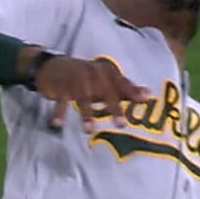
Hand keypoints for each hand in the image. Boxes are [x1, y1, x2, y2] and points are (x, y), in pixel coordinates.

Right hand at [34, 56, 148, 133]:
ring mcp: (74, 79)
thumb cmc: (85, 77)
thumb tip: (148, 94)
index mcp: (105, 72)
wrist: (51, 67)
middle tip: (122, 125)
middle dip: (114, 107)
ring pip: (82, 97)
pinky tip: (57, 124)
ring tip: (89, 131)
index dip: (132, 90)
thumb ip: (125, 88)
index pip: (121, 82)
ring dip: (86, 114)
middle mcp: (92, 73)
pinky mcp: (59, 86)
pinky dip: (59, 112)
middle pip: (105, 91)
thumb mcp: (105, 80)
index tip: (144, 100)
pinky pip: (60, 100)